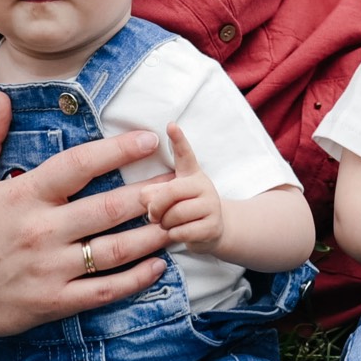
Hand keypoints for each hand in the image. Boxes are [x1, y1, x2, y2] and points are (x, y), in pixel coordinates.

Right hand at [0, 90, 173, 346]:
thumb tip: (1, 98)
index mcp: (23, 196)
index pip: (79, 165)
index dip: (118, 150)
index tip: (150, 139)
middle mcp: (41, 231)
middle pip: (109, 208)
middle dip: (150, 193)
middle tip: (179, 182)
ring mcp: (49, 269)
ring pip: (115, 250)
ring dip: (152, 235)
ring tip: (178, 221)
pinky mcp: (54, 301)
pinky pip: (104, 290)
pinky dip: (136, 279)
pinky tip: (159, 266)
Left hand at [144, 125, 222, 248]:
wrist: (213, 230)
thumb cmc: (183, 209)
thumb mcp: (167, 197)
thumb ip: (152, 194)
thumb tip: (147, 200)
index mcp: (190, 173)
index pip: (185, 154)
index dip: (178, 139)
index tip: (171, 125)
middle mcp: (203, 185)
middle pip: (170, 192)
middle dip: (156, 207)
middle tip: (154, 215)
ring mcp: (211, 205)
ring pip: (175, 215)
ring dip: (165, 224)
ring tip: (169, 224)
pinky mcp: (213, 226)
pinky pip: (181, 232)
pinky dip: (174, 235)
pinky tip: (180, 233)